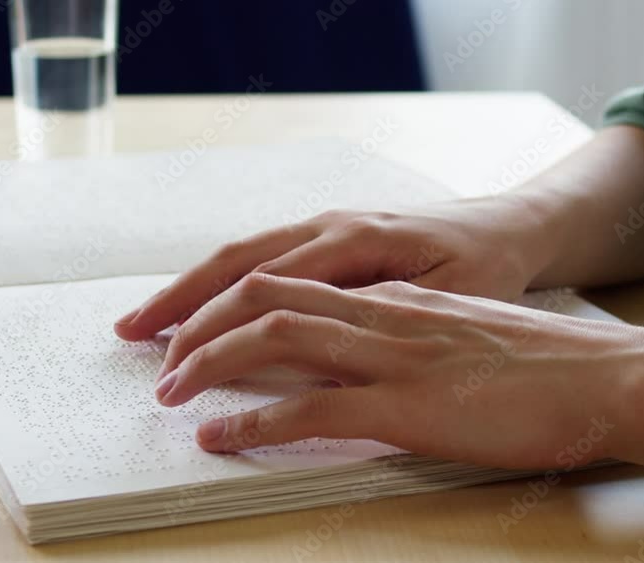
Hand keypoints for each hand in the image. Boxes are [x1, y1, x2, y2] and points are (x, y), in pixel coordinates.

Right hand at [114, 198, 555, 341]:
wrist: (510, 227)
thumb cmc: (484, 266)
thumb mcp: (448, 296)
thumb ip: (380, 312)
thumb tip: (317, 342)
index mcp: (355, 240)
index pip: (262, 287)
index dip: (212, 329)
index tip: (178, 368)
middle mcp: (330, 225)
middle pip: (234, 263)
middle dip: (178, 303)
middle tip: (132, 341)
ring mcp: (326, 226)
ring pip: (241, 255)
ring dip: (189, 288)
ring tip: (145, 321)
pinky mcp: (329, 236)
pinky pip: (262, 256)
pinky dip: (220, 281)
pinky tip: (200, 304)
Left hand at [147, 273, 643, 469]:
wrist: (604, 376)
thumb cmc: (535, 363)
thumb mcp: (454, 331)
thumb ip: (398, 335)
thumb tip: (349, 356)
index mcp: (388, 294)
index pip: (285, 279)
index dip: (223, 296)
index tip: (184, 319)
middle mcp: (378, 311)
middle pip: (263, 294)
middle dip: (195, 317)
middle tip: (152, 347)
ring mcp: (389, 355)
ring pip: (274, 339)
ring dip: (209, 362)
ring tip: (170, 390)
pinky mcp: (405, 405)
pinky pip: (309, 408)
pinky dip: (252, 422)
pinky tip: (218, 436)